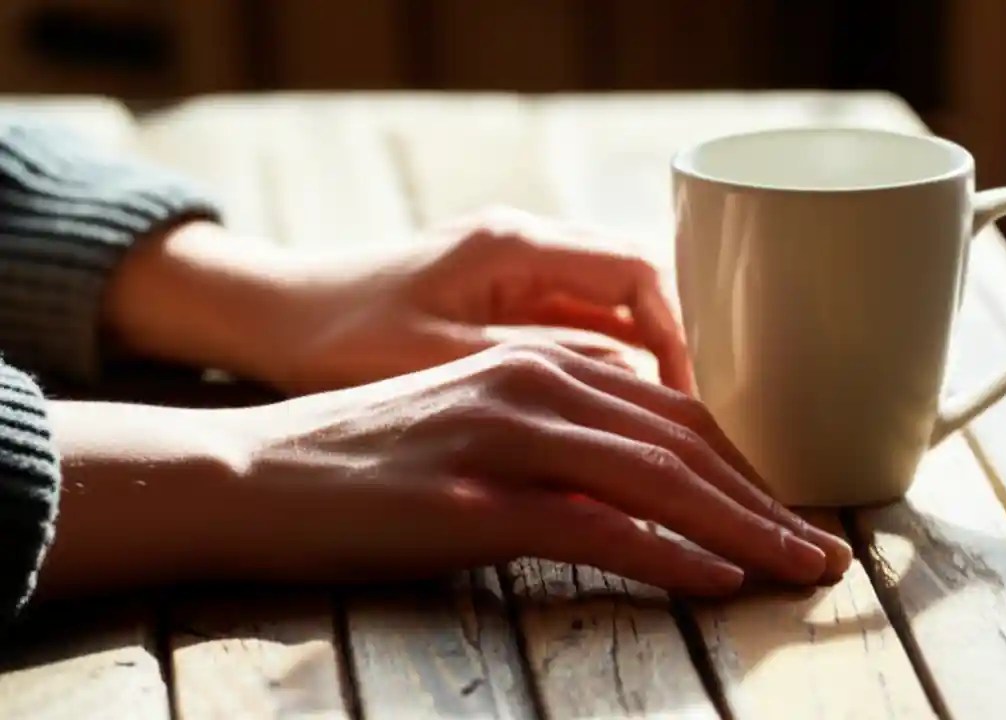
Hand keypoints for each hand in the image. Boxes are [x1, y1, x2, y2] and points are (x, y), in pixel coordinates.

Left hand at [104, 209, 692, 394]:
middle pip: (641, 290)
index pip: (637, 275)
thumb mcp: (433, 359)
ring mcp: (515, 271)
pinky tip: (620, 425)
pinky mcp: (500, 301)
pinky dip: (611, 372)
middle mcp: (525, 246)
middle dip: (680, 358)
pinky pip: (582, 328)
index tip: (693, 404)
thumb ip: (534, 368)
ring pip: (616, 312)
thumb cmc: (335, 337)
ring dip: (651, 368)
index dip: (678, 337)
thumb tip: (630, 385)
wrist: (269, 313)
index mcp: (513, 248)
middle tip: (702, 431)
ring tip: (675, 439)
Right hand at [227, 343, 851, 594]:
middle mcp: (535, 384)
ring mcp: (506, 439)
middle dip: (768, 501)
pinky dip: (668, 554)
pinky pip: (596, 527)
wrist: (251, 472)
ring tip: (802, 569)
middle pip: (683, 444)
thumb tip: (642, 479)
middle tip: (827, 549)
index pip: (674, 413)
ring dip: (744, 530)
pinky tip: (716, 580)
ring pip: (657, 480)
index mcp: (540, 364)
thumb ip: (558, 434)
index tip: (794, 509)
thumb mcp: (474, 423)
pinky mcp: (474, 499)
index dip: (748, 465)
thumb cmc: (367, 459)